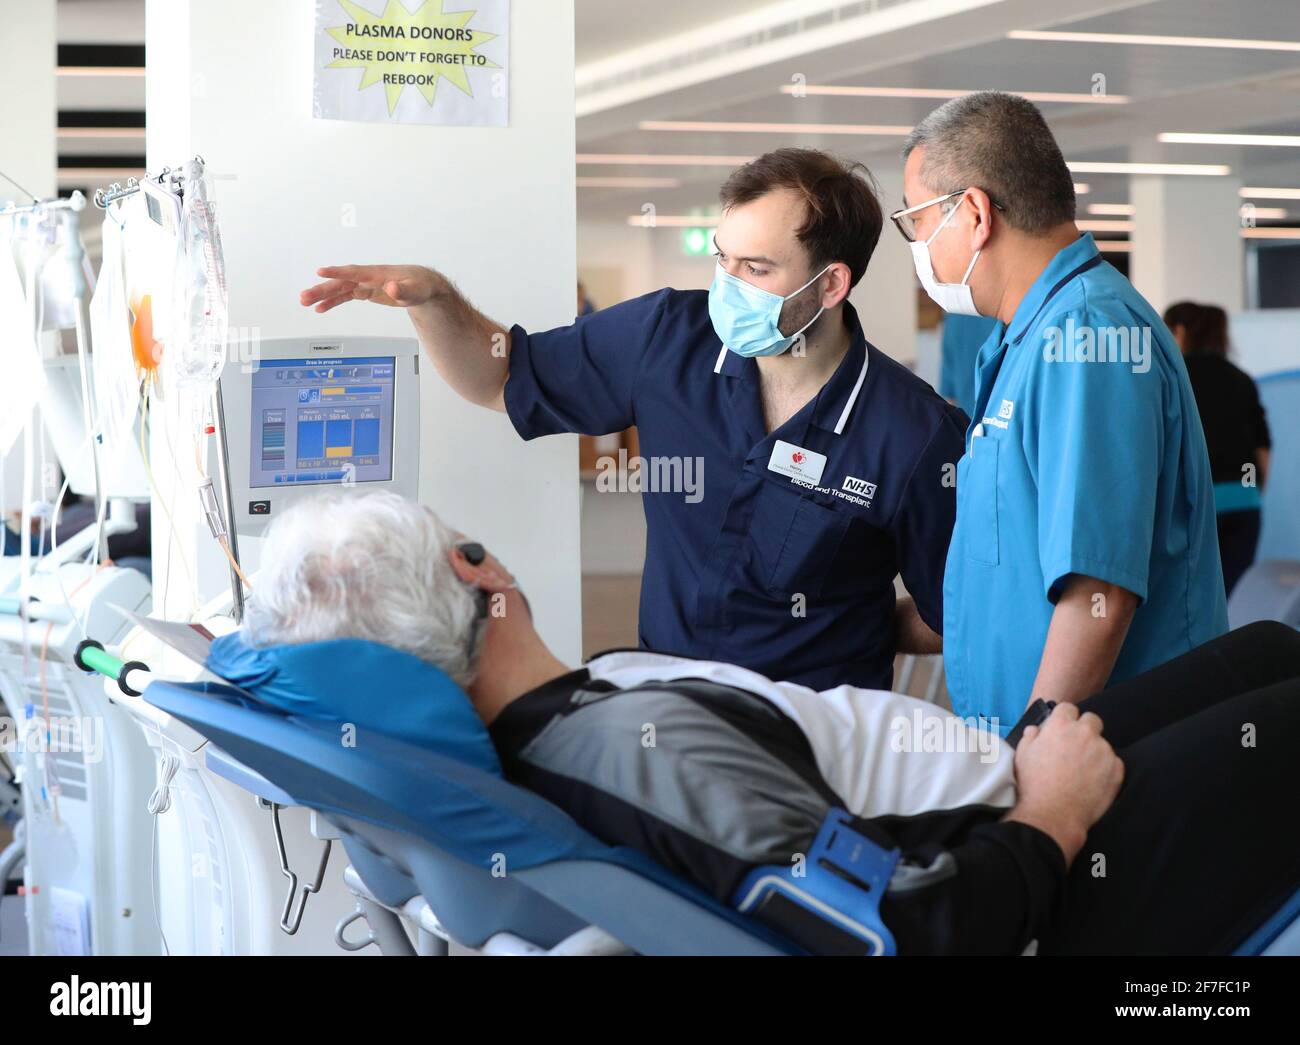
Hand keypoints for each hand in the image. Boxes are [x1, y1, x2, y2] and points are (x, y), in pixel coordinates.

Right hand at [300, 265, 443, 312]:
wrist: (423, 285)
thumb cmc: (419, 285)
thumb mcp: (415, 290)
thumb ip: (403, 290)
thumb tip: (392, 288)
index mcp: (377, 274)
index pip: (354, 272)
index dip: (338, 272)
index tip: (321, 272)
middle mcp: (368, 277)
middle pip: (341, 282)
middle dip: (322, 289)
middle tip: (305, 297)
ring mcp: (365, 284)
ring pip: (340, 289)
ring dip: (322, 295)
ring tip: (305, 302)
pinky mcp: (366, 291)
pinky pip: (346, 296)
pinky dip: (333, 301)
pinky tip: (320, 308)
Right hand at [1006, 703, 1123, 862]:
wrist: (1053, 814)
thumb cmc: (1033, 784)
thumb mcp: (1022, 755)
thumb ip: (1031, 737)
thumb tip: (1036, 730)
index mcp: (1060, 726)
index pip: (1068, 708)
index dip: (1065, 718)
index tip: (1063, 729)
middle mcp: (1085, 733)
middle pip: (1092, 720)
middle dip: (1085, 729)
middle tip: (1076, 748)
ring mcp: (1103, 751)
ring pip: (1103, 744)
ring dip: (1095, 752)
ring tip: (1082, 772)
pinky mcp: (1116, 770)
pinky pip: (1114, 763)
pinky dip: (1106, 770)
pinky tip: (1092, 782)